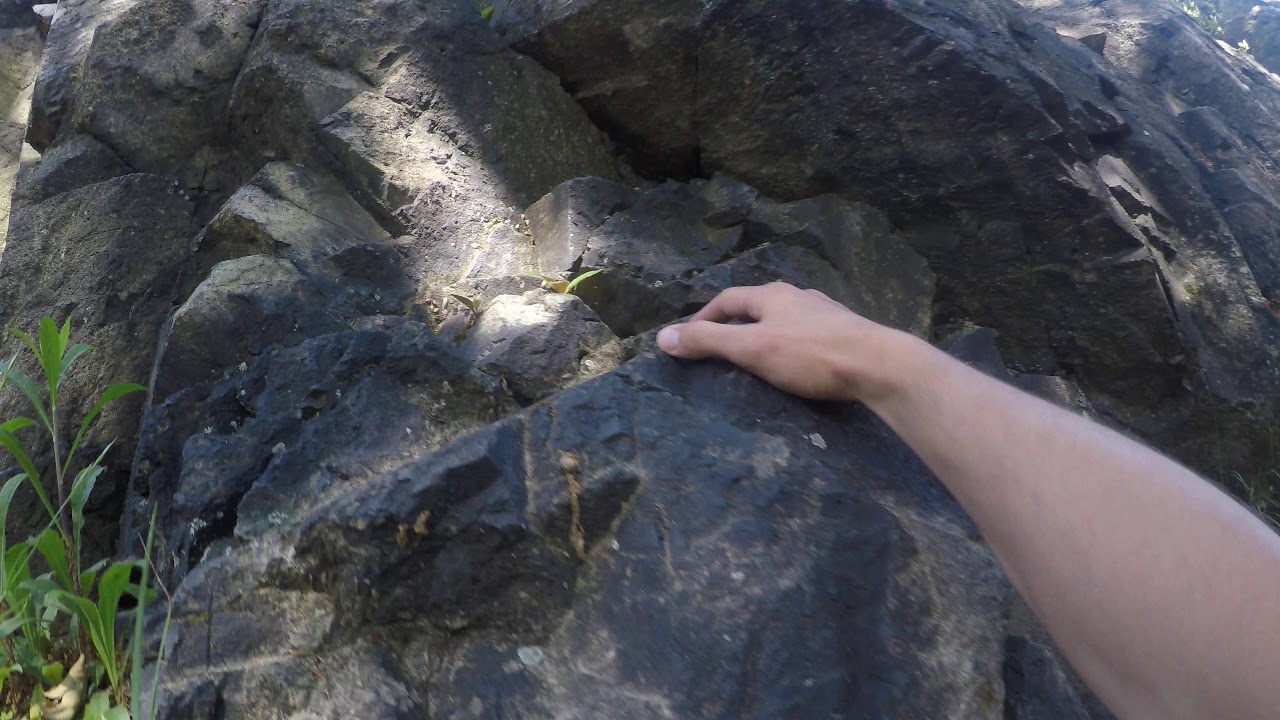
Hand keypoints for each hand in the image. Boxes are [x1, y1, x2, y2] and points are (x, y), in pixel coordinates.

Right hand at [656, 282, 915, 403]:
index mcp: (773, 295)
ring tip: (756, 358)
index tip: (689, 338)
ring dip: (767, 335)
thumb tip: (662, 336)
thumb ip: (708, 343)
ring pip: (786, 321)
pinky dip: (792, 348)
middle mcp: (799, 297)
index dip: (704, 318)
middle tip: (720, 349)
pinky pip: (808, 338)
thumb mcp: (751, 349)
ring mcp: (826, 315)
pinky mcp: (846, 335)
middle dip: (736, 324)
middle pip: (758, 307)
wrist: (879, 365)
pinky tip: (797, 367)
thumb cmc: (810, 354)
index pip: (728, 299)